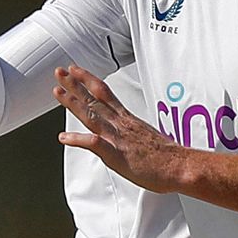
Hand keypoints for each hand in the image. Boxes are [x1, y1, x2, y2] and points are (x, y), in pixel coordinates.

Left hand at [54, 65, 187, 192]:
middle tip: (60, 72)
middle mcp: (121, 124)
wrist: (179, 166)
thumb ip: (132, 132)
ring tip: (58, 92)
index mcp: (128, 119)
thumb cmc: (167, 157)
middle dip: (75, 84)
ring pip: (91, 115)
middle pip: (94, 99)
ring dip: (72, 103)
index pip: (105, 93)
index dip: (89, 80)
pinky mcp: (116, 154)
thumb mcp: (147, 136)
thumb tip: (126, 135)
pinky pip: (93, 144)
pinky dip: (77, 140)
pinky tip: (64, 138)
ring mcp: (117, 138)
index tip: (77, 71)